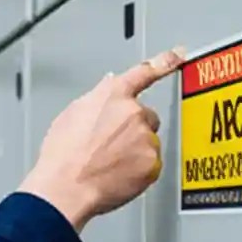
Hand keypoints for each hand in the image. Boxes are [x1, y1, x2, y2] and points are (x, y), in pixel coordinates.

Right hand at [18, 47, 185, 231]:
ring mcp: (145, 138)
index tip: (178, 54)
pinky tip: (117, 175)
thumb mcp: (71, 114)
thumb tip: (107, 90)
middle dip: (134, 129)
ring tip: (108, 163)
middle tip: (111, 145)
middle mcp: (134, 113)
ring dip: (135, 151)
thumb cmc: (62, 156)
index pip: (143, 72)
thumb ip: (97, 98)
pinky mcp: (152, 163)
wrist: (65, 187)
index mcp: (112, 96)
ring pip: (148, 143)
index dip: (164, 61)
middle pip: (147, 117)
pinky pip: (151, 165)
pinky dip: (138, 171)